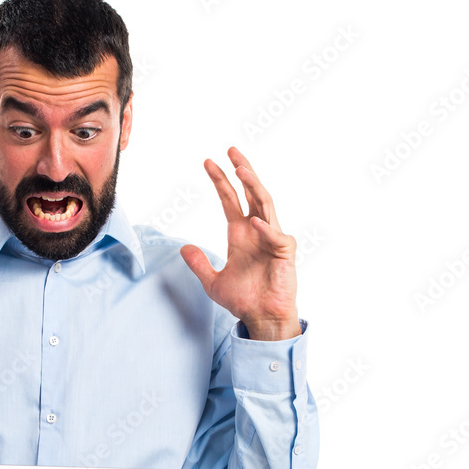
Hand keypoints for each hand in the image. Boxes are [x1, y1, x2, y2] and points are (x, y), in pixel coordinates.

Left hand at [180, 147, 298, 340]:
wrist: (261, 318)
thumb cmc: (243, 299)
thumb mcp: (212, 281)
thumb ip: (199, 264)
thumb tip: (183, 248)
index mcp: (240, 234)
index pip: (230, 200)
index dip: (220, 181)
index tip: (208, 162)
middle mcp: (257, 231)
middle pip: (250, 193)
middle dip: (242, 171)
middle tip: (231, 151)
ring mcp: (272, 238)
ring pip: (265, 205)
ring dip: (254, 187)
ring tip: (242, 170)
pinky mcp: (284, 253)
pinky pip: (275, 236)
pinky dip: (265, 228)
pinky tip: (253, 220)